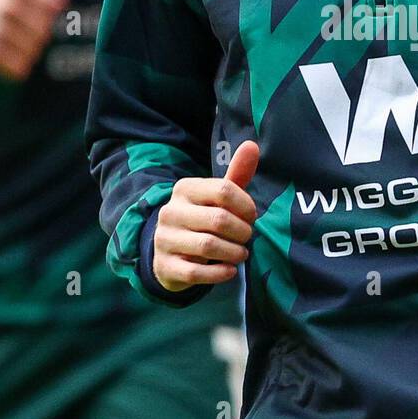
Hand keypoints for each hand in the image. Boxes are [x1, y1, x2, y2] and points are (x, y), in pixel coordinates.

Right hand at [0, 0, 68, 79]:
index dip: (44, 18)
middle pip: (44, 33)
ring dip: (25, 55)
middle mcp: (5, 8)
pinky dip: (14, 69)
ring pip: (34, 53)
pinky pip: (20, 70)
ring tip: (8, 48)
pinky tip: (1, 61)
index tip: (30, 20)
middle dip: (35, 39)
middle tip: (15, 36)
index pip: (50, 10)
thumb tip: (62, 0)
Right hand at [152, 140, 259, 292]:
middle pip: (219, 220)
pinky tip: (230, 270)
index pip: (224, 190)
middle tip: (247, 237)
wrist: (169, 252)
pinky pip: (196, 272)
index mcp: (184, 189)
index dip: (247, 206)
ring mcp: (165, 239)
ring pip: (209, 246)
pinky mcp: (165, 266)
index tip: (251, 217)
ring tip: (241, 253)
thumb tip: (252, 145)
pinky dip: (219, 273)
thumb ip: (236, 173)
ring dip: (234, 252)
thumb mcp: (217, 196)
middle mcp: (170, 211)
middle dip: (243, 232)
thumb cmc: (202, 218)